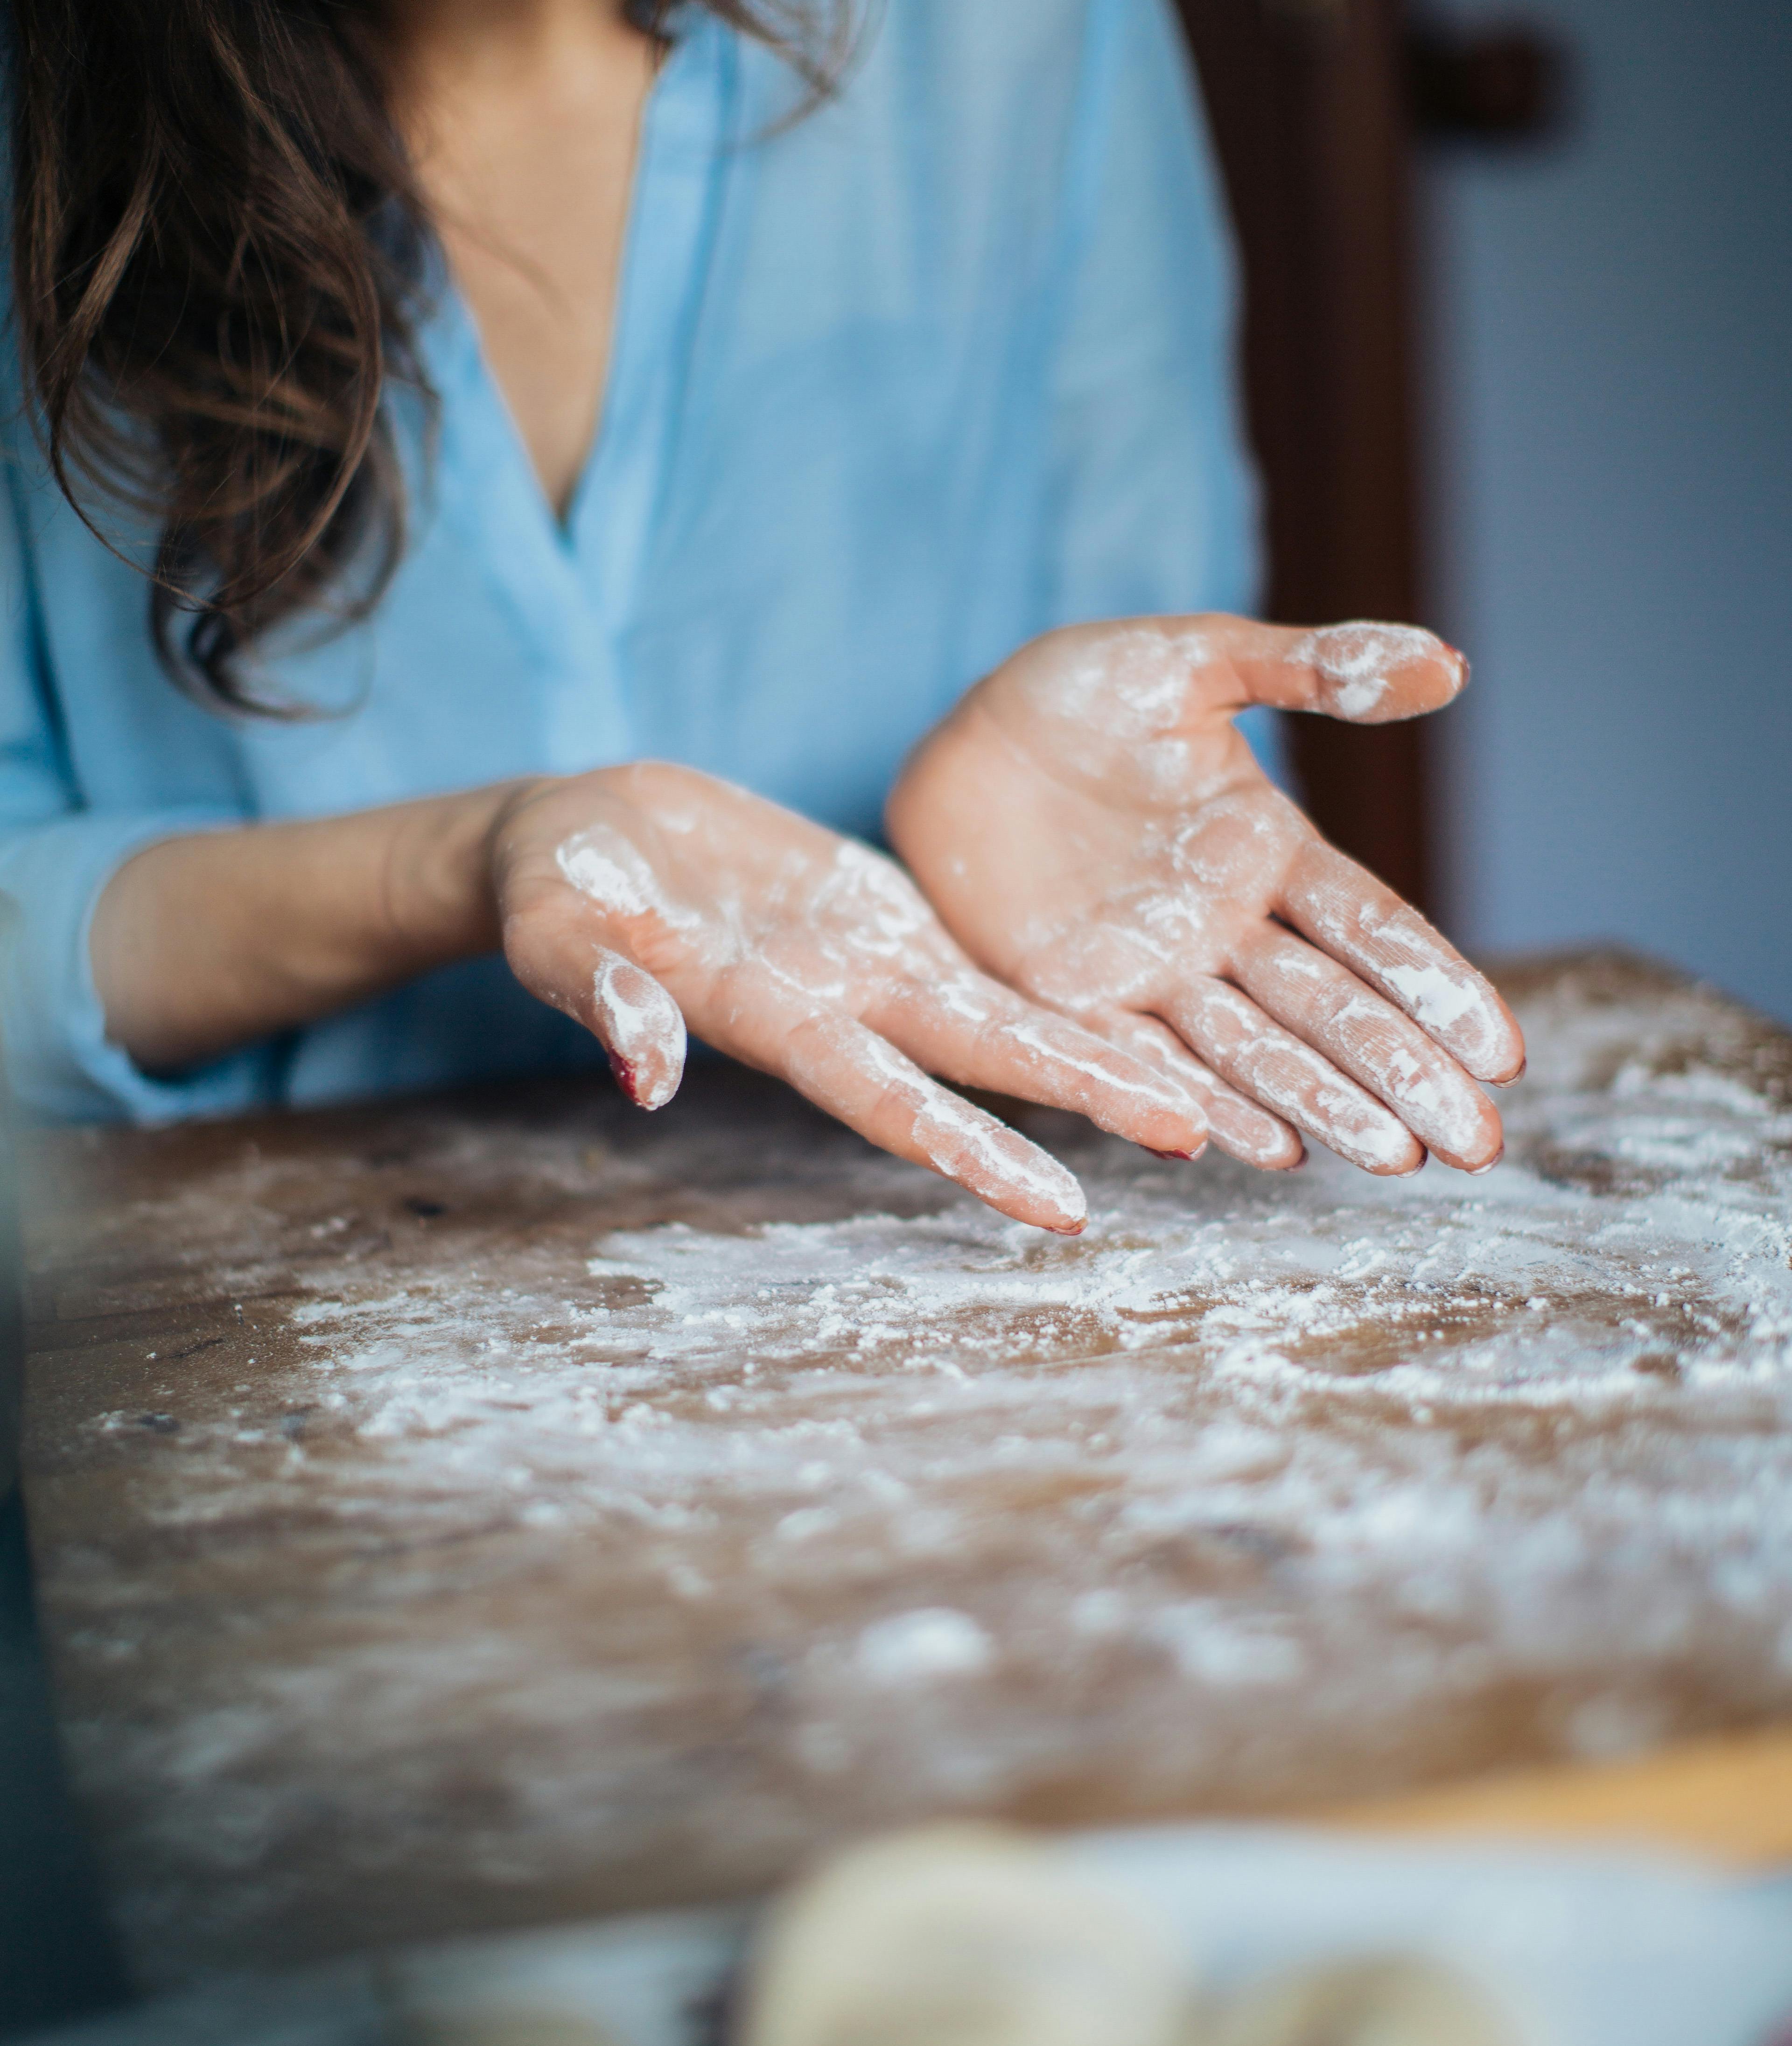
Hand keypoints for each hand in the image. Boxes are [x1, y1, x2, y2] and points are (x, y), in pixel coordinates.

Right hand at [488, 760, 1217, 1231]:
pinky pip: (992, 960)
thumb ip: (603, 995)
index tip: (1063, 1208)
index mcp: (772, 1019)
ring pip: (1007, 1017)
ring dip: (1100, 1055)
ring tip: (1209, 1087)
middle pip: (986, 1064)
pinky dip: (1066, 989)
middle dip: (1088, 1100)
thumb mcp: (558, 930)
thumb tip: (644, 1073)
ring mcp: (874, 964)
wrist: (580, 837)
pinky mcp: (888, 916)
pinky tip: (1150, 1005)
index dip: (975, 1151)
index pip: (891, 1097)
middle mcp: (846, 1007)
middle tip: (1203, 1136)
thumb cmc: (552, 885)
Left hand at [886, 616, 1524, 1175]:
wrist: (962, 738)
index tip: (1502, 1052)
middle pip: (1333, 1010)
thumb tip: (1450, 665)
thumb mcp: (1196, 661)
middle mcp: (1227, 929)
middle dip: (1406, 1074)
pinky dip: (1207, 1108)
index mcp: (1269, 851)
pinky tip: (1274, 1152)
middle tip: (1480, 1145)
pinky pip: (1148, 1065)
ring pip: (1257, 1053)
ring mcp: (1155, 976)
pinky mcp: (1075, 1008)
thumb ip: (1313, 670)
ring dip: (1327, 1105)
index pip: (1373, 929)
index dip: (1437, 986)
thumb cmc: (1083, 690)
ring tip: (1398, 1158)